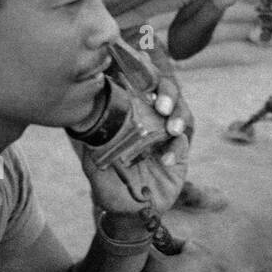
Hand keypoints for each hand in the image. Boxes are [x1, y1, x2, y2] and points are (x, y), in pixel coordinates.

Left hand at [69, 64, 190, 214]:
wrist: (132, 214)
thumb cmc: (111, 188)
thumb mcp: (96, 170)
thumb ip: (93, 151)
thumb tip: (87, 130)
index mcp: (130, 116)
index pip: (138, 86)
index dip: (144, 69)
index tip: (145, 57)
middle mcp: (150, 120)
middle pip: (165, 93)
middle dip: (167, 93)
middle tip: (161, 105)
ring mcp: (166, 134)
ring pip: (180, 111)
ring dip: (178, 115)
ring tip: (171, 128)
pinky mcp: (180, 151)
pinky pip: (183, 142)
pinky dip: (177, 147)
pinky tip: (167, 159)